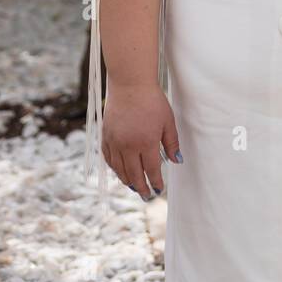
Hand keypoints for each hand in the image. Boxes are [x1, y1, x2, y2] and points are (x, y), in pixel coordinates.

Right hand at [101, 81, 180, 200]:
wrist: (129, 84)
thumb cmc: (152, 100)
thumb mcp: (167, 121)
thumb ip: (172, 143)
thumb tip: (177, 161)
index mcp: (145, 142)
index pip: (150, 170)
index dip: (155, 182)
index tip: (159, 190)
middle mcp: (127, 145)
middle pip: (133, 175)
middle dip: (142, 188)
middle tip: (147, 196)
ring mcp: (114, 142)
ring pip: (119, 170)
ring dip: (128, 181)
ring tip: (135, 187)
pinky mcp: (105, 136)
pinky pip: (109, 159)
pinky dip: (115, 168)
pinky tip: (121, 172)